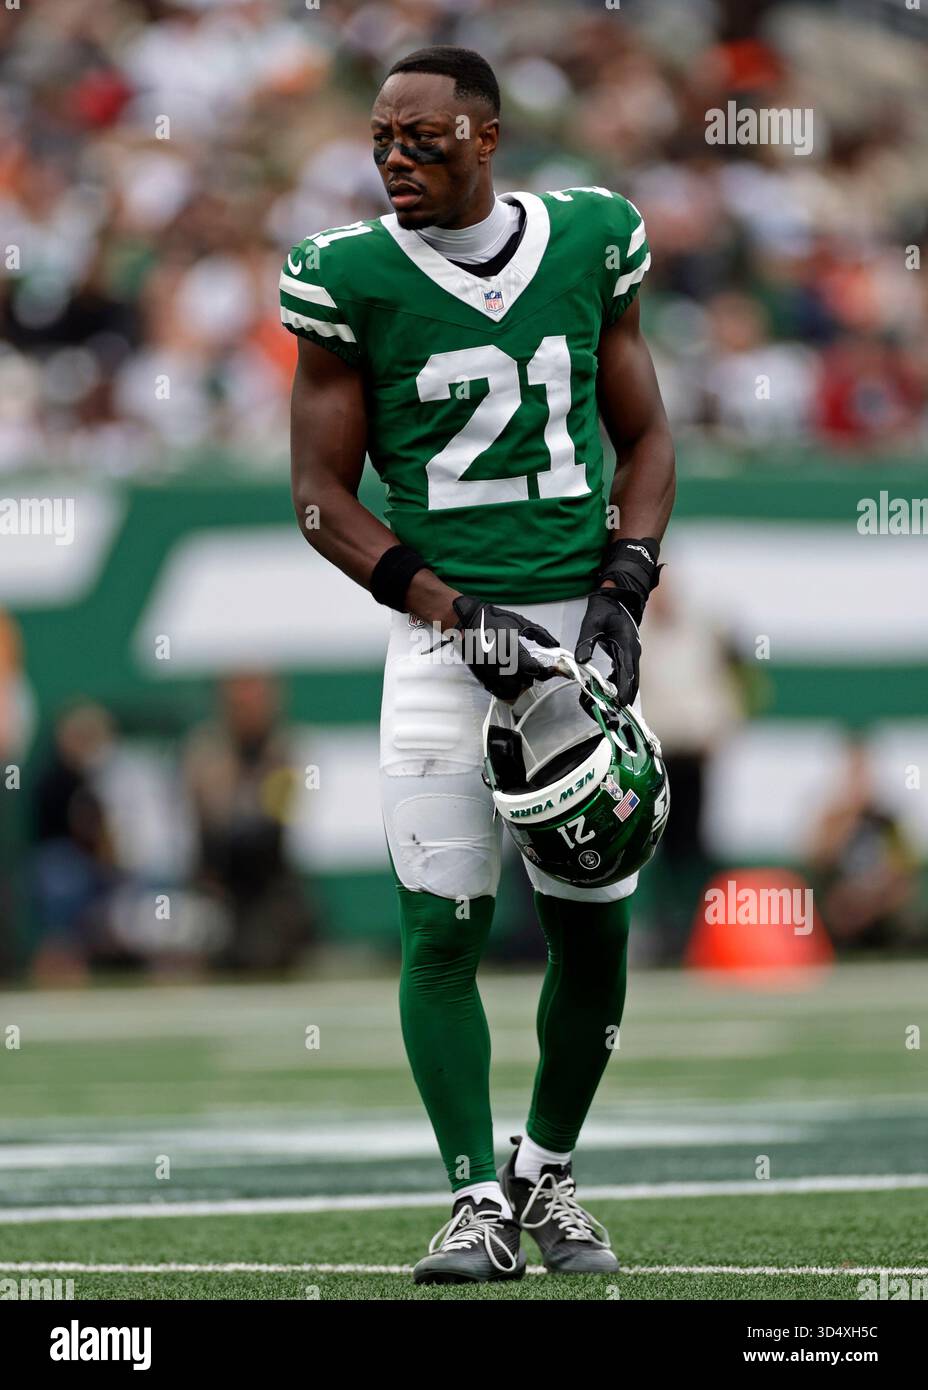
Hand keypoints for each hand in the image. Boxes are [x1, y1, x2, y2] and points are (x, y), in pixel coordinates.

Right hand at [452, 596, 558, 700]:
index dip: (542, 670)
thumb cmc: (491, 619)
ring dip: (520, 685)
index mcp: (510, 646)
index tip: (545, 667)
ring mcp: (490, 670)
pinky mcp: (482, 676)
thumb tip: (554, 644)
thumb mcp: (518, 621)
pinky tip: (509, 678)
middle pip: (523, 682)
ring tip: (521, 675)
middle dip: (532, 677)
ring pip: (512, 689)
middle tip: (533, 670)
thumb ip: (539, 634)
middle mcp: (499, 661)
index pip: (531, 668)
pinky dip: (507, 688)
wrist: (465, 622)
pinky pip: (499, 690)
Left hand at [574, 589, 641, 705]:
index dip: (624, 688)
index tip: (620, 703)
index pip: (627, 671)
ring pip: (632, 677)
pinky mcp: (628, 654)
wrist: (618, 598)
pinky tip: (609, 689)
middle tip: (615, 710)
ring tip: (611, 704)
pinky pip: (627, 672)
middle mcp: (632, 651)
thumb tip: (581, 661)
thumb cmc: (606, 609)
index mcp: (625, 644)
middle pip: (633, 679)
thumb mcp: (591, 623)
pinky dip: (620, 682)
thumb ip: (586, 642)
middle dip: (625, 696)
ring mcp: (632, 653)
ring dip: (623, 691)